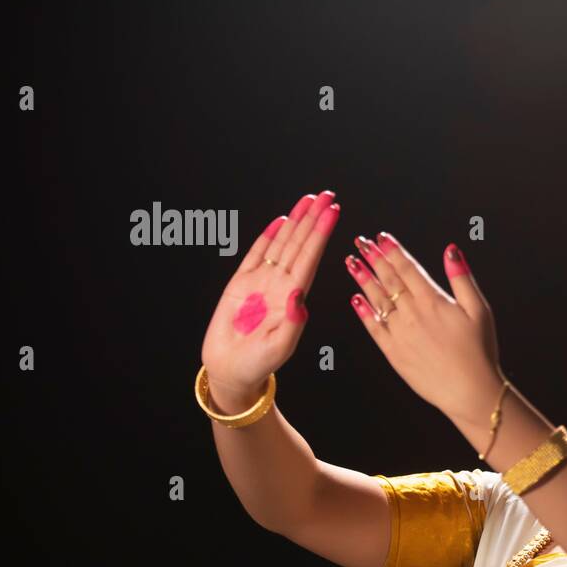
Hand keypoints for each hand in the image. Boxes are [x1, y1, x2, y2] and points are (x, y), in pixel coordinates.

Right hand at [200, 190, 340, 405]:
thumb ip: (292, 323)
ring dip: (296, 222)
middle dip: (313, 219)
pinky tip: (281, 221)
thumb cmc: (259, 363)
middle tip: (327, 195)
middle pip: (300, 245)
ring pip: (282, 244)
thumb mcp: (281, 347)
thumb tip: (299, 297)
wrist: (232, 370)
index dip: (321, 235)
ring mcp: (262, 282)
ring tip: (309, 199)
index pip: (311, 259)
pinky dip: (267, 236)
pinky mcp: (241, 283)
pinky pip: (256, 254)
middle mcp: (281, 284)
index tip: (333, 213)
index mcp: (295, 297)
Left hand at [346, 232, 502, 422]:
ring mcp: (400, 333)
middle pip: (389, 280)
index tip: (381, 237)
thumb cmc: (479, 351)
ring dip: (364, 280)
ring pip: (377, 300)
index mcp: (433, 300)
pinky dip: (364, 313)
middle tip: (360, 242)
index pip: (407, 268)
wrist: (469, 391)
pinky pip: (373, 328)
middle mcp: (412, 314)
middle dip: (373, 258)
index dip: (393, 250)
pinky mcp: (393, 353)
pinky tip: (356, 300)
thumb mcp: (479, 310)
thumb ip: (462, 278)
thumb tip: (451, 250)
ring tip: (351, 263)